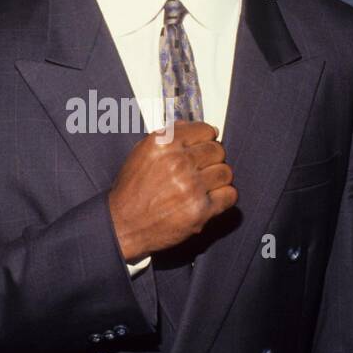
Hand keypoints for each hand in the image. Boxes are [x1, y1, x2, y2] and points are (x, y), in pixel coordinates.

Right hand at [108, 120, 236, 262]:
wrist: (123, 225)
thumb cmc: (132, 190)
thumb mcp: (142, 152)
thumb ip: (169, 136)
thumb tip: (198, 127)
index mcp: (163, 144)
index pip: (205, 130)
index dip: (206, 139)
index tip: (204, 146)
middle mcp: (178, 162)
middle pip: (218, 151)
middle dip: (212, 159)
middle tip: (202, 169)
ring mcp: (191, 187)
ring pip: (226, 172)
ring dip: (218, 179)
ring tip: (204, 185)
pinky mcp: (200, 210)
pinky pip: (230, 195)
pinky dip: (223, 197)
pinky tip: (210, 199)